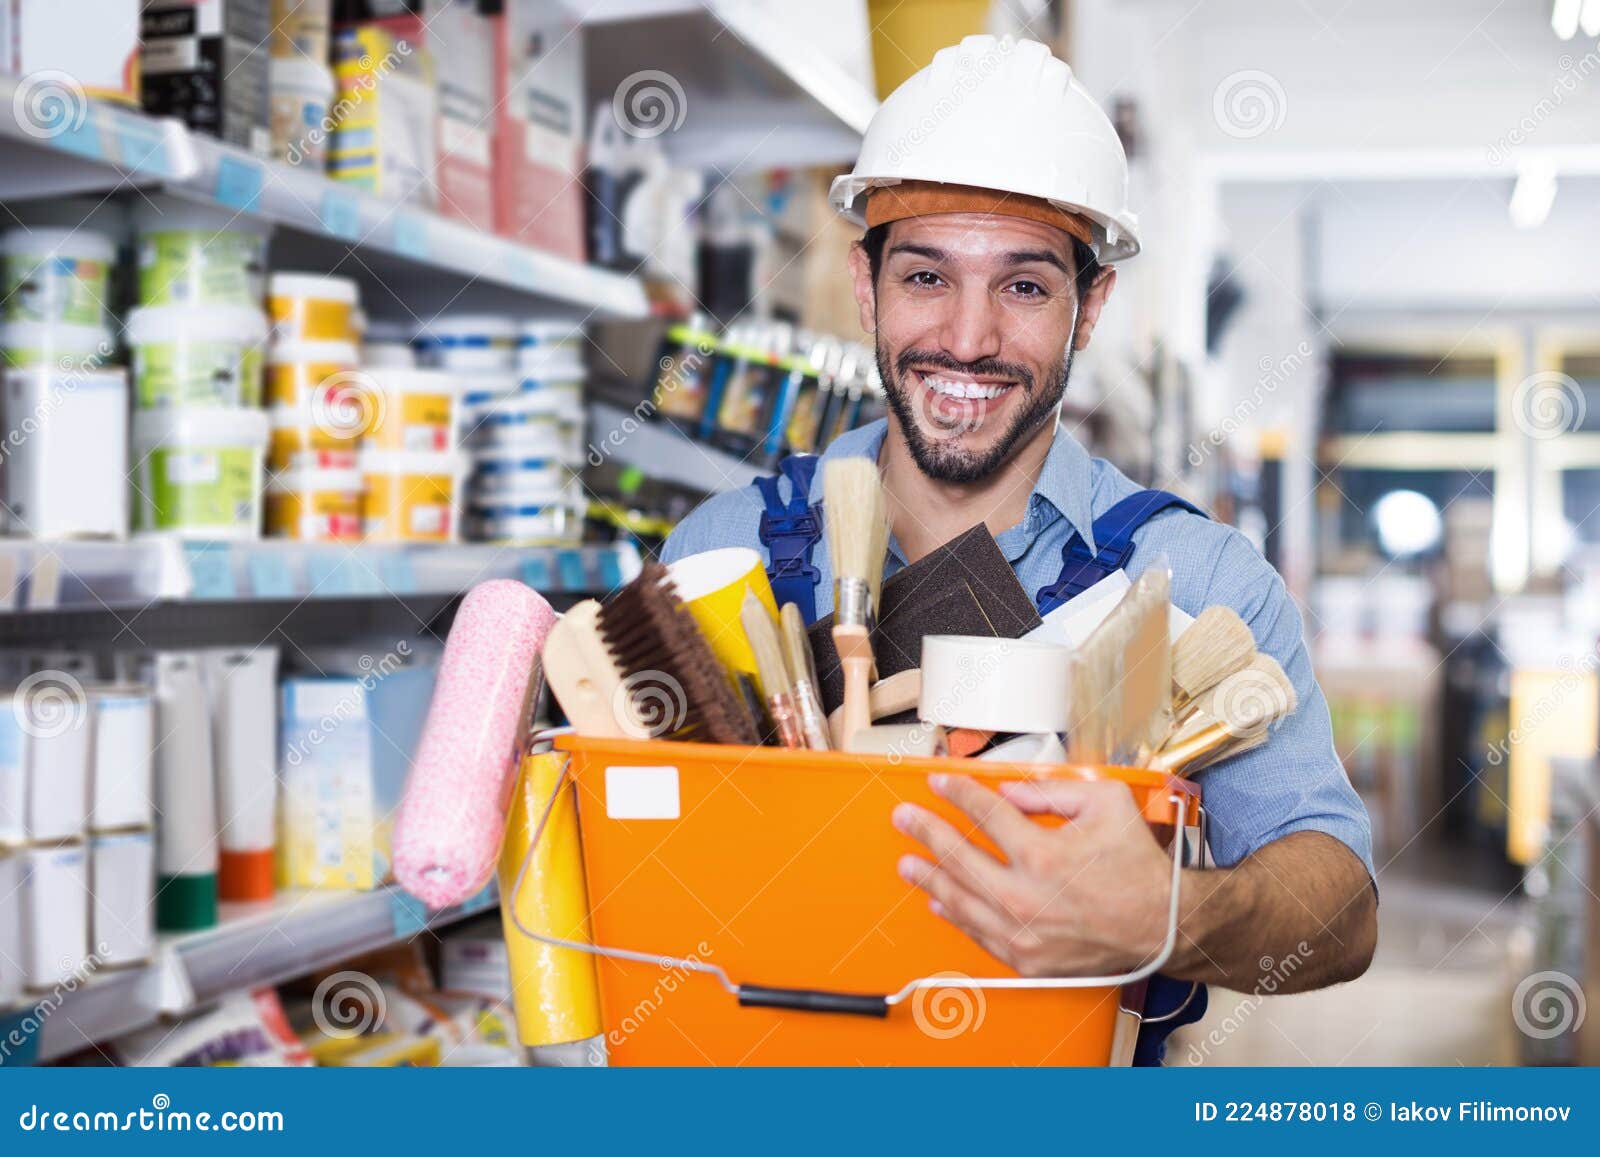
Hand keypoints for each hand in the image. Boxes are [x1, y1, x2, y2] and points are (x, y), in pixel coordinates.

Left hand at [892, 773, 1172, 976]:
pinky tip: (939, 900)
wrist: (1161, 926)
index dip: (957, 793)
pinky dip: (955, 914)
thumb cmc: (1137, 867)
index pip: (985, 812)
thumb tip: (1009, 790)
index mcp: (1043, 852)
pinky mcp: (1026, 957)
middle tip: (905, 817)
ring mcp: (1022, 930)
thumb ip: (1051, 790)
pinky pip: (978, 933)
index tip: (939, 783)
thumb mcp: (1105, 804)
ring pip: (960, 899)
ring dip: (929, 876)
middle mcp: (1026, 894)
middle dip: (926, 831)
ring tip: (907, 862)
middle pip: (959, 855)